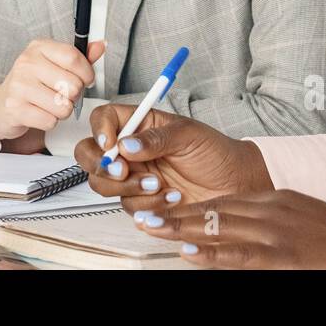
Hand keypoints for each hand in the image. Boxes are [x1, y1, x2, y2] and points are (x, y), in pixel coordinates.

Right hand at [0, 39, 104, 149]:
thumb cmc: (31, 84)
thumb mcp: (54, 64)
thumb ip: (80, 57)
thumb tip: (100, 46)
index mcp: (39, 47)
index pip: (74, 57)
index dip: (86, 73)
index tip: (84, 79)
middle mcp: (27, 63)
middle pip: (73, 85)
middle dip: (73, 96)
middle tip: (61, 94)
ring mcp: (19, 86)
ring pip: (64, 106)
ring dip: (62, 111)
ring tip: (49, 104)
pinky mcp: (15, 108)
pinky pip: (50, 121)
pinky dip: (49, 121)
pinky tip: (39, 113)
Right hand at [74, 103, 271, 213]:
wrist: (236, 186)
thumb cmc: (216, 153)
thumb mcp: (189, 135)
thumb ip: (156, 139)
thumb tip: (125, 144)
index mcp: (140, 124)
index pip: (104, 119)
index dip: (100, 130)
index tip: (110, 143)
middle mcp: (130, 150)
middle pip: (90, 154)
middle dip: (101, 165)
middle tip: (124, 170)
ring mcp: (134, 176)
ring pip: (104, 183)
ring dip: (128, 187)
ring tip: (159, 185)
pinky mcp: (142, 201)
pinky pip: (128, 206)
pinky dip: (147, 204)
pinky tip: (171, 198)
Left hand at [136, 188, 325, 268]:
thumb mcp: (301, 216)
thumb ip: (269, 218)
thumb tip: (234, 229)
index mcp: (275, 197)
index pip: (222, 199)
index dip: (190, 205)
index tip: (163, 208)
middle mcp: (271, 209)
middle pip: (213, 209)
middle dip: (176, 213)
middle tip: (144, 216)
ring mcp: (276, 232)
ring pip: (219, 227)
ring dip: (181, 228)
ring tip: (151, 228)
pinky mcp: (283, 256)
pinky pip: (239, 254)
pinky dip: (210, 252)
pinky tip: (187, 250)